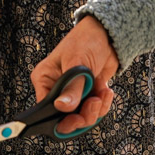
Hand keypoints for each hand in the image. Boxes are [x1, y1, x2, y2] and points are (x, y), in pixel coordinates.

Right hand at [30, 16, 119, 135]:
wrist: (108, 35)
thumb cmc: (86, 41)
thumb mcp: (78, 64)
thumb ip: (72, 88)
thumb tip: (62, 107)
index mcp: (45, 80)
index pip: (45, 109)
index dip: (59, 119)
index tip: (75, 119)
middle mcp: (56, 89)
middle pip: (64, 118)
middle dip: (82, 116)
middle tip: (94, 104)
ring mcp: (72, 93)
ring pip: (82, 117)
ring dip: (96, 109)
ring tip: (102, 93)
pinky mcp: (87, 94)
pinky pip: (94, 111)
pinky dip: (103, 104)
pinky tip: (106, 90)